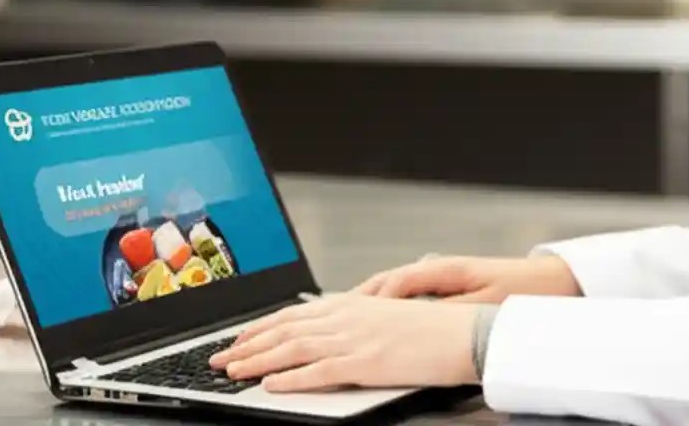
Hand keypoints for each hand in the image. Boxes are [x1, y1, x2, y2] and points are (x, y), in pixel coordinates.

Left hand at [209, 295, 478, 390]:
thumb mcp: (390, 317)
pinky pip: (318, 371)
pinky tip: (271, 386)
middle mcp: (349, 316)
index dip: (262, 327)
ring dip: (258, 361)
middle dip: (248, 344)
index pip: (295, 313)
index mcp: (354, 303)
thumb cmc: (436, 328)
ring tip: (233, 372)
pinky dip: (290, 379)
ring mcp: (356, 338)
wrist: (467, 333)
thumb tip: (331, 333)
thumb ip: (358, 321)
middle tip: (220, 358)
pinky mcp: (366, 362)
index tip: (240, 338)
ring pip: (293, 348)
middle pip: (286, 329)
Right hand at [352, 254, 580, 302]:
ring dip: (365, 301)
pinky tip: (372, 314)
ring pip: (391, 287)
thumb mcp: (486, 303)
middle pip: (386, 283)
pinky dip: (383, 302)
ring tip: (339, 316)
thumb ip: (449, 310)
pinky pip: (404, 293)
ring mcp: (440, 275)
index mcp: (446, 269)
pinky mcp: (445, 285)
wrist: (552, 282)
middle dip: (355, 300)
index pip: (397, 283)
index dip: (371, 301)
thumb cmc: (524, 292)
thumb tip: (417, 316)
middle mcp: (438, 268)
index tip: (351, 315)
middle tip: (326, 316)